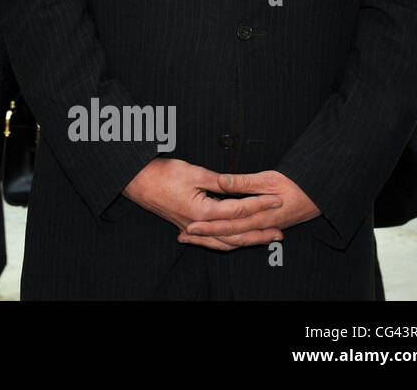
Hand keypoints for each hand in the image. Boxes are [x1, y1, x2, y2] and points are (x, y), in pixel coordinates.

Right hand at [123, 158, 283, 250]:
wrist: (137, 182)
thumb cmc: (161, 175)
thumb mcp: (194, 172)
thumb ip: (221, 182)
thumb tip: (241, 184)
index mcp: (203, 211)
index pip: (239, 210)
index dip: (259, 204)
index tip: (275, 199)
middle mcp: (199, 225)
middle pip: (236, 234)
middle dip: (260, 232)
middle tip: (279, 230)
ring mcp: (192, 229)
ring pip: (225, 243)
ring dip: (246, 242)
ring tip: (264, 240)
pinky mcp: (186, 227)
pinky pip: (212, 243)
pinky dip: (226, 244)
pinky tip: (234, 244)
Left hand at [180, 170, 320, 245]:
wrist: (318, 194)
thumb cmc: (296, 184)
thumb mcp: (269, 178)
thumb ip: (244, 182)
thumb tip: (223, 182)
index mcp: (261, 215)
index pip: (230, 223)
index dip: (209, 224)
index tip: (191, 224)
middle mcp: (261, 226)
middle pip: (229, 235)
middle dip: (206, 236)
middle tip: (185, 234)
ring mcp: (264, 229)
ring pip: (235, 240)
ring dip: (213, 240)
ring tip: (192, 238)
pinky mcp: (265, 227)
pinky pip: (243, 238)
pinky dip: (227, 238)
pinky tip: (215, 236)